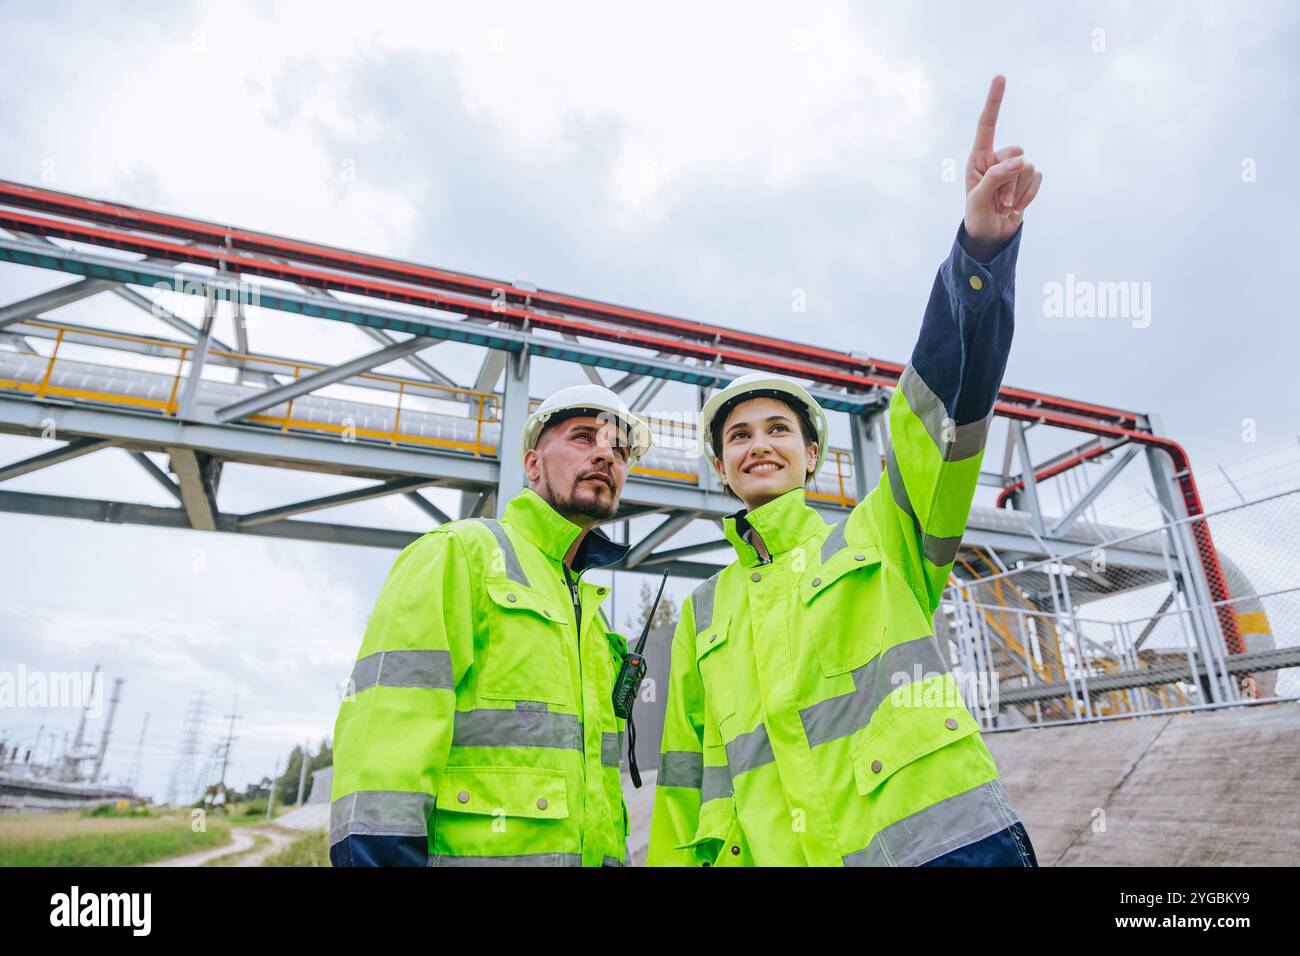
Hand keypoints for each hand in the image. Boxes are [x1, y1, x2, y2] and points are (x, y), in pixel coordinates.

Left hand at [964, 75, 1041, 253]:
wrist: (990, 236)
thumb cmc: (977, 216)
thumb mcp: (978, 198)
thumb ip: (996, 177)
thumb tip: (1022, 161)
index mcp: (978, 158)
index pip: (987, 125)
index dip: (994, 101)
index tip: (1000, 77)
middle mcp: (997, 159)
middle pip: (1015, 153)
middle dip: (1008, 180)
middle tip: (996, 200)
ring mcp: (1014, 169)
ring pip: (1028, 167)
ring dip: (1016, 191)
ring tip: (1003, 205)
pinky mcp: (1028, 180)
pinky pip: (1037, 178)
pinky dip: (1028, 195)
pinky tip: (1016, 207)